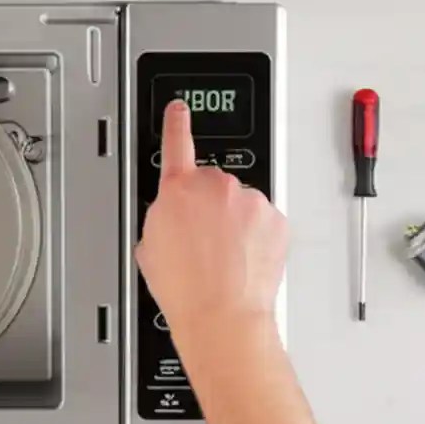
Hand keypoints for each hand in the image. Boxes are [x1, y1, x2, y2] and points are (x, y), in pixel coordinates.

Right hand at [136, 100, 286, 346]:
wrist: (222, 314)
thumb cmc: (185, 289)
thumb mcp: (150, 247)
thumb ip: (162, 217)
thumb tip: (174, 217)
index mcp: (177, 191)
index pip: (175, 145)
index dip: (175, 124)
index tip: (179, 109)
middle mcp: (215, 187)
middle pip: (211, 184)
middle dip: (208, 206)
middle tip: (203, 242)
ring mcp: (248, 201)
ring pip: (240, 204)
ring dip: (234, 223)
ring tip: (224, 259)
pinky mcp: (274, 218)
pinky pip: (263, 221)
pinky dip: (256, 237)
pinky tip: (243, 260)